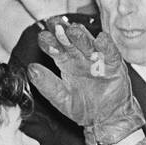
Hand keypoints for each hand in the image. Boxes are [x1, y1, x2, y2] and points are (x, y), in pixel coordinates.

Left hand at [27, 20, 144, 144]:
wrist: (108, 120)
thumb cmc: (85, 110)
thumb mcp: (62, 100)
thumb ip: (47, 85)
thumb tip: (31, 69)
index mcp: (66, 64)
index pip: (55, 48)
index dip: (49, 42)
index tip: (42, 36)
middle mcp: (81, 58)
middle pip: (71, 41)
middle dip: (63, 32)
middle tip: (56, 24)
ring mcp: (98, 60)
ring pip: (89, 43)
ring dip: (82, 36)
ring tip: (74, 30)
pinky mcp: (115, 66)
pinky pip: (111, 53)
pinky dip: (107, 46)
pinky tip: (101, 39)